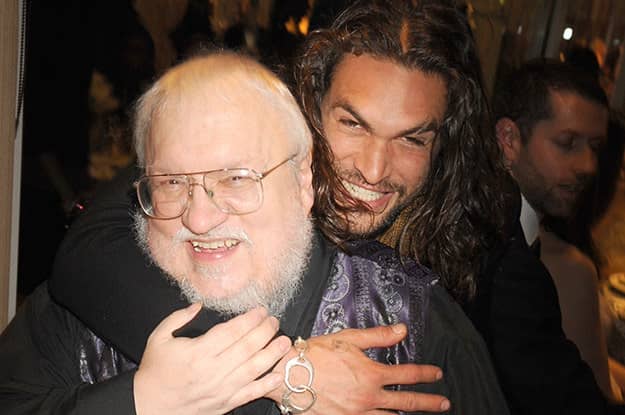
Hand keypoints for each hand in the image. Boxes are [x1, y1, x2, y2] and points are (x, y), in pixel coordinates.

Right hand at [134, 304, 290, 414]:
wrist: (149, 406)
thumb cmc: (155, 370)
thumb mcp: (159, 338)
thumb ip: (178, 318)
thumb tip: (199, 304)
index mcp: (198, 352)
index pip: (232, 331)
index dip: (250, 319)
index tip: (261, 310)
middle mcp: (213, 370)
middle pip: (248, 346)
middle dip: (265, 331)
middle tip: (274, 321)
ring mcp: (221, 388)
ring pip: (254, 368)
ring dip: (272, 353)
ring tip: (284, 341)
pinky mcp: (225, 403)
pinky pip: (251, 393)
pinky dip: (267, 383)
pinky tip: (278, 373)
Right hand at [268, 324, 449, 413]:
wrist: (289, 375)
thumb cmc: (316, 355)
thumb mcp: (349, 339)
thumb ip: (378, 336)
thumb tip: (402, 330)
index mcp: (372, 375)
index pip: (407, 374)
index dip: (426, 374)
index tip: (437, 374)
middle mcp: (369, 398)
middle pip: (407, 403)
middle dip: (429, 402)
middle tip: (445, 403)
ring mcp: (357, 414)